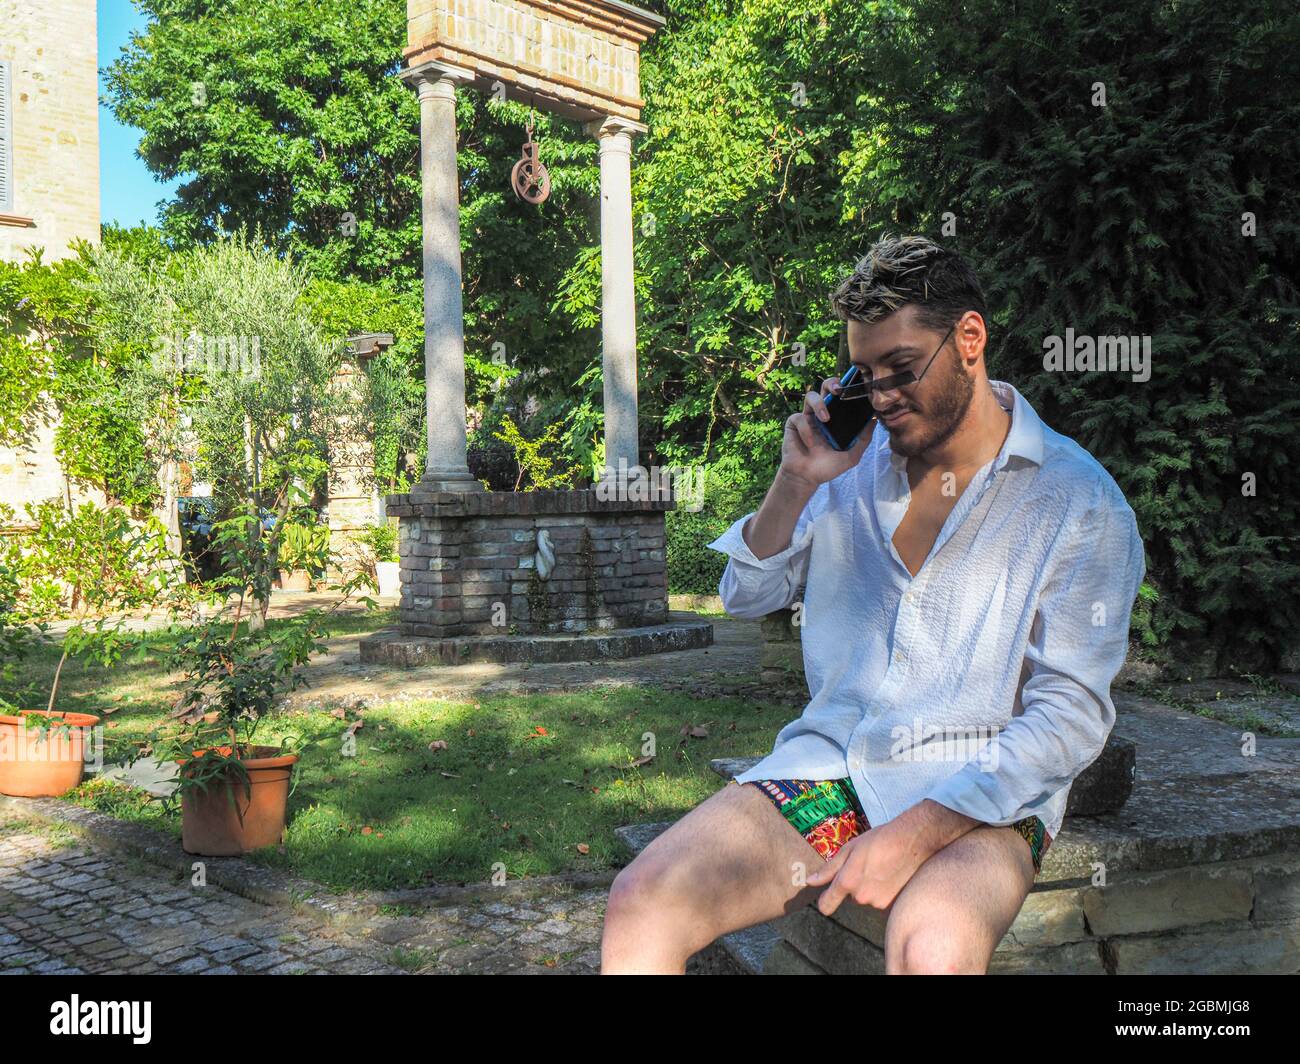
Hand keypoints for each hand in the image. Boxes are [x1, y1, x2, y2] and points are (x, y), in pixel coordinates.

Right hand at [779, 375, 871, 488]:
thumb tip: (875, 420)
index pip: (841, 397)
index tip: (854, 387)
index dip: (846, 388)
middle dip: (831, 383)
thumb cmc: (827, 467)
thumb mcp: (851, 455)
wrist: (807, 478)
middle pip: (825, 388)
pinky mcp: (794, 424)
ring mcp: (807, 418)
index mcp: (836, 419)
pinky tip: (811, 444)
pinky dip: (806, 430)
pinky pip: (799, 418)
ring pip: (810, 396)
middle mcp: (821, 414)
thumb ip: (863, 439)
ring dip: (819, 404)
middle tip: (838, 390)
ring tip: (825, 419)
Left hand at [804, 821, 928, 915]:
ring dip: (869, 886)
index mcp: (848, 882)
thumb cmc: (880, 840)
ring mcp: (879, 902)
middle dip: (854, 883)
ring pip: (866, 897)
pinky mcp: (893, 904)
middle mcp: (862, 897)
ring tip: (881, 867)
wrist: (913, 841)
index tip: (826, 897)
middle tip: (866, 865)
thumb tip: (810, 882)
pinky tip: (890, 874)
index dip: (825, 901)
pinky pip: (880, 899)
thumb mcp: (850, 849)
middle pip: (850, 895)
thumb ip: (829, 869)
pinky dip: (882, 890)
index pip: (827, 905)